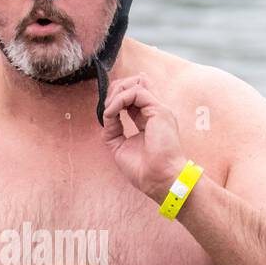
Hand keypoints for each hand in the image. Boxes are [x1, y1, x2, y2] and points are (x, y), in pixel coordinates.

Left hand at [101, 75, 187, 202]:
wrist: (159, 180)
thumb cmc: (145, 171)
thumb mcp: (120, 146)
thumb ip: (114, 130)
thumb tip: (106, 116)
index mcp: (150, 120)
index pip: (135, 97)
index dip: (118, 97)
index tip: (106, 109)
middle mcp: (155, 113)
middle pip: (136, 85)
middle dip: (116, 92)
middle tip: (106, 107)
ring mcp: (159, 110)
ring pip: (136, 85)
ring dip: (116, 94)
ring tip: (108, 110)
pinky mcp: (159, 110)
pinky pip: (136, 93)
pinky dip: (119, 100)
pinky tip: (112, 112)